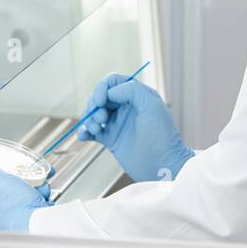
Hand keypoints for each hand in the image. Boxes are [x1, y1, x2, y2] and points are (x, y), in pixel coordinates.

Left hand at [0, 149, 53, 231]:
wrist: (37, 225)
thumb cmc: (14, 204)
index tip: (8, 167)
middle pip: (5, 186)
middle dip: (20, 178)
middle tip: (27, 177)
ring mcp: (7, 219)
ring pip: (20, 195)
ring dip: (32, 188)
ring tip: (38, 188)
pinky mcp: (23, 223)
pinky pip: (31, 206)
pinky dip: (39, 199)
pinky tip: (42, 199)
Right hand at [78, 73, 193, 182]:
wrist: (163, 166)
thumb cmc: (162, 135)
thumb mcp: (151, 106)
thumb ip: (132, 91)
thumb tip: (109, 92)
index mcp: (136, 96)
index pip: (113, 82)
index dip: (102, 88)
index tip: (100, 101)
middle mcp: (125, 107)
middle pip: (100, 96)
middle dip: (94, 104)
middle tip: (101, 119)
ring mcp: (117, 123)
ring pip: (94, 113)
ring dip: (89, 118)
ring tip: (95, 129)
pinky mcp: (111, 139)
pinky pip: (92, 131)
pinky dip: (84, 131)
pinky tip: (83, 136)